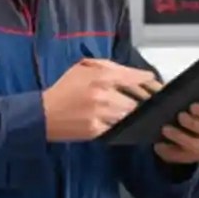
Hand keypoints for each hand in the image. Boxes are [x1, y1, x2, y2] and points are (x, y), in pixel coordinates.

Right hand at [42, 58, 159, 141]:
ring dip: (136, 115)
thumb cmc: (64, 89)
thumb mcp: (81, 68)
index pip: (134, 78)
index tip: (154, 82)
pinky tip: (126, 124)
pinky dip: (124, 126)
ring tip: (140, 113)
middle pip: (138, 100)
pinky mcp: (97, 131)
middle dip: (146, 100)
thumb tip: (131, 73)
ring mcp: (101, 115)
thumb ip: (107, 66)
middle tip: (151, 100)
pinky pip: (119, 129)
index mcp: (100, 77)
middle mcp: (103, 95)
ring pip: (130, 116)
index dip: (148, 80)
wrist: (44, 114)